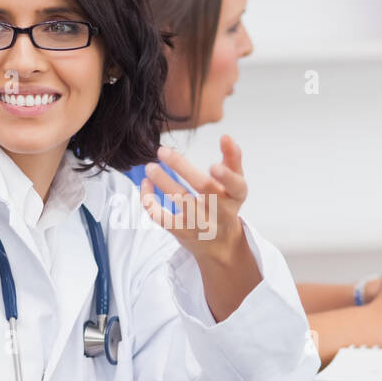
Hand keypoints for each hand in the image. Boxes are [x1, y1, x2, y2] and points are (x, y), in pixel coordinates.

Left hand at [141, 136, 249, 265]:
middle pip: (203, 187)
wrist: (219, 244)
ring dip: (162, 181)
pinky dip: (150, 201)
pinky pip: (162, 217)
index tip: (213, 165)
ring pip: (180, 200)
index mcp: (235, 197)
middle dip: (182, 167)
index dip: (226, 176)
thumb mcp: (235, 185)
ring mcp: (200, 224)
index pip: (236, 186)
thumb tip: (226, 136)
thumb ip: (232, 160)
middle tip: (162, 150)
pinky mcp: (182, 232)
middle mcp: (220, 212)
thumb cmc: (225, 205)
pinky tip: (146, 184)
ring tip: (150, 166)